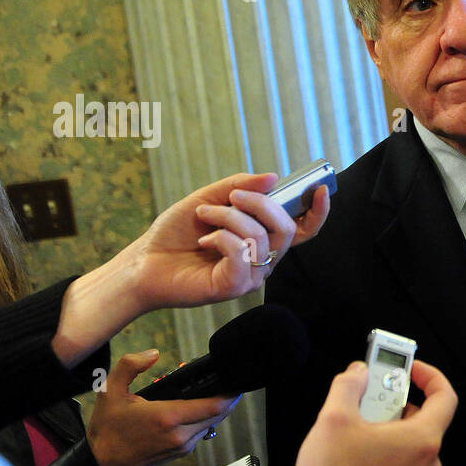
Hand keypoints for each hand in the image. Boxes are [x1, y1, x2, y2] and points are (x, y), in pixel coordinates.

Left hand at [52, 174, 329, 367]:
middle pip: (286, 229)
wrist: (144, 260)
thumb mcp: (209, 198)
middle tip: (233, 195)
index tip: (321, 189)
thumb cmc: (176, 233)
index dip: (317, 212)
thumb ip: (240, 187)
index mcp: (261, 239)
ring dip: (229, 216)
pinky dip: (222, 237)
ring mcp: (250, 276)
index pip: (301, 229)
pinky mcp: (233, 287)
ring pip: (260, 237)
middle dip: (261, 204)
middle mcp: (262, 260)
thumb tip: (272, 178)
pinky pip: (242, 253)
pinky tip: (204, 239)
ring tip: (204, 215)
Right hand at [88, 350, 240, 465]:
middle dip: (222, 397)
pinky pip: (199, 432)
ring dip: (209, 409)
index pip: (215, 406)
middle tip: (215, 383)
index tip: (234, 381)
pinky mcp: (181, 453)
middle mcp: (180, 434)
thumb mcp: (109, 391)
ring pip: (210, 424)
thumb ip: (130, 366)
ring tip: (196, 394)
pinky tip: (186, 409)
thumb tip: (153, 354)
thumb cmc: (107, 428)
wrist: (103, 465)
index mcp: (167, 417)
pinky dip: (199, 420)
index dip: (230, 393)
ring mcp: (182, 446)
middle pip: (218, 414)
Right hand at [284, 358, 456, 465]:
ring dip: (385, 423)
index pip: (445, 396)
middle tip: (368, 392)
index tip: (409, 368)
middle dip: (395, 399)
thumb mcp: (334, 418)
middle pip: (423, 417)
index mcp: (423, 441)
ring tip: (355, 422)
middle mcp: (428, 463)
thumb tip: (357, 372)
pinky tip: (354, 447)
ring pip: (409, 439)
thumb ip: (349, 385)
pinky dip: (383, 445)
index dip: (429, 375)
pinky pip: (401, 459)